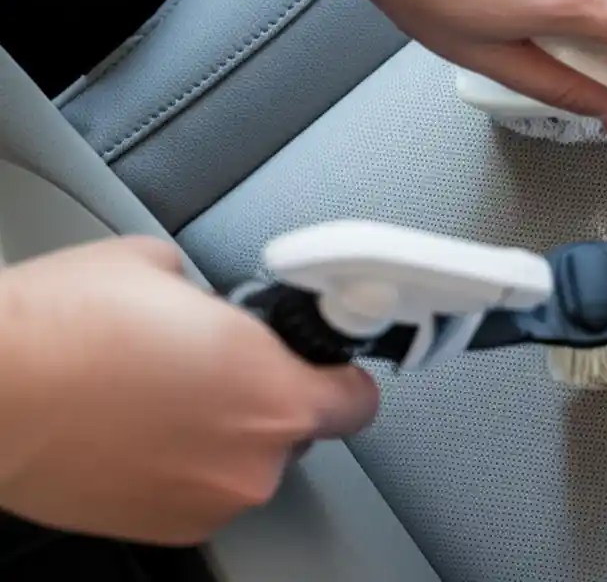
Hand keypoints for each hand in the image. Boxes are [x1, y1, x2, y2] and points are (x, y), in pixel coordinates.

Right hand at [0, 237, 378, 544]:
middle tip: (212, 369)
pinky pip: (200, 489)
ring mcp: (209, 501)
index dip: (336, 377)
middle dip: (264, 399)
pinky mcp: (165, 528)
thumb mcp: (163, 268)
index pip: (355, 399)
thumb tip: (209, 305)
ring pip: (244, 463)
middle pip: (295, 431)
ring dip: (219, 435)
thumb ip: (216, 299)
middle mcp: (253, 459)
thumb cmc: (61, 328)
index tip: (320, 367)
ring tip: (158, 398)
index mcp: (275, 393)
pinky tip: (136, 431)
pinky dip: (181, 466)